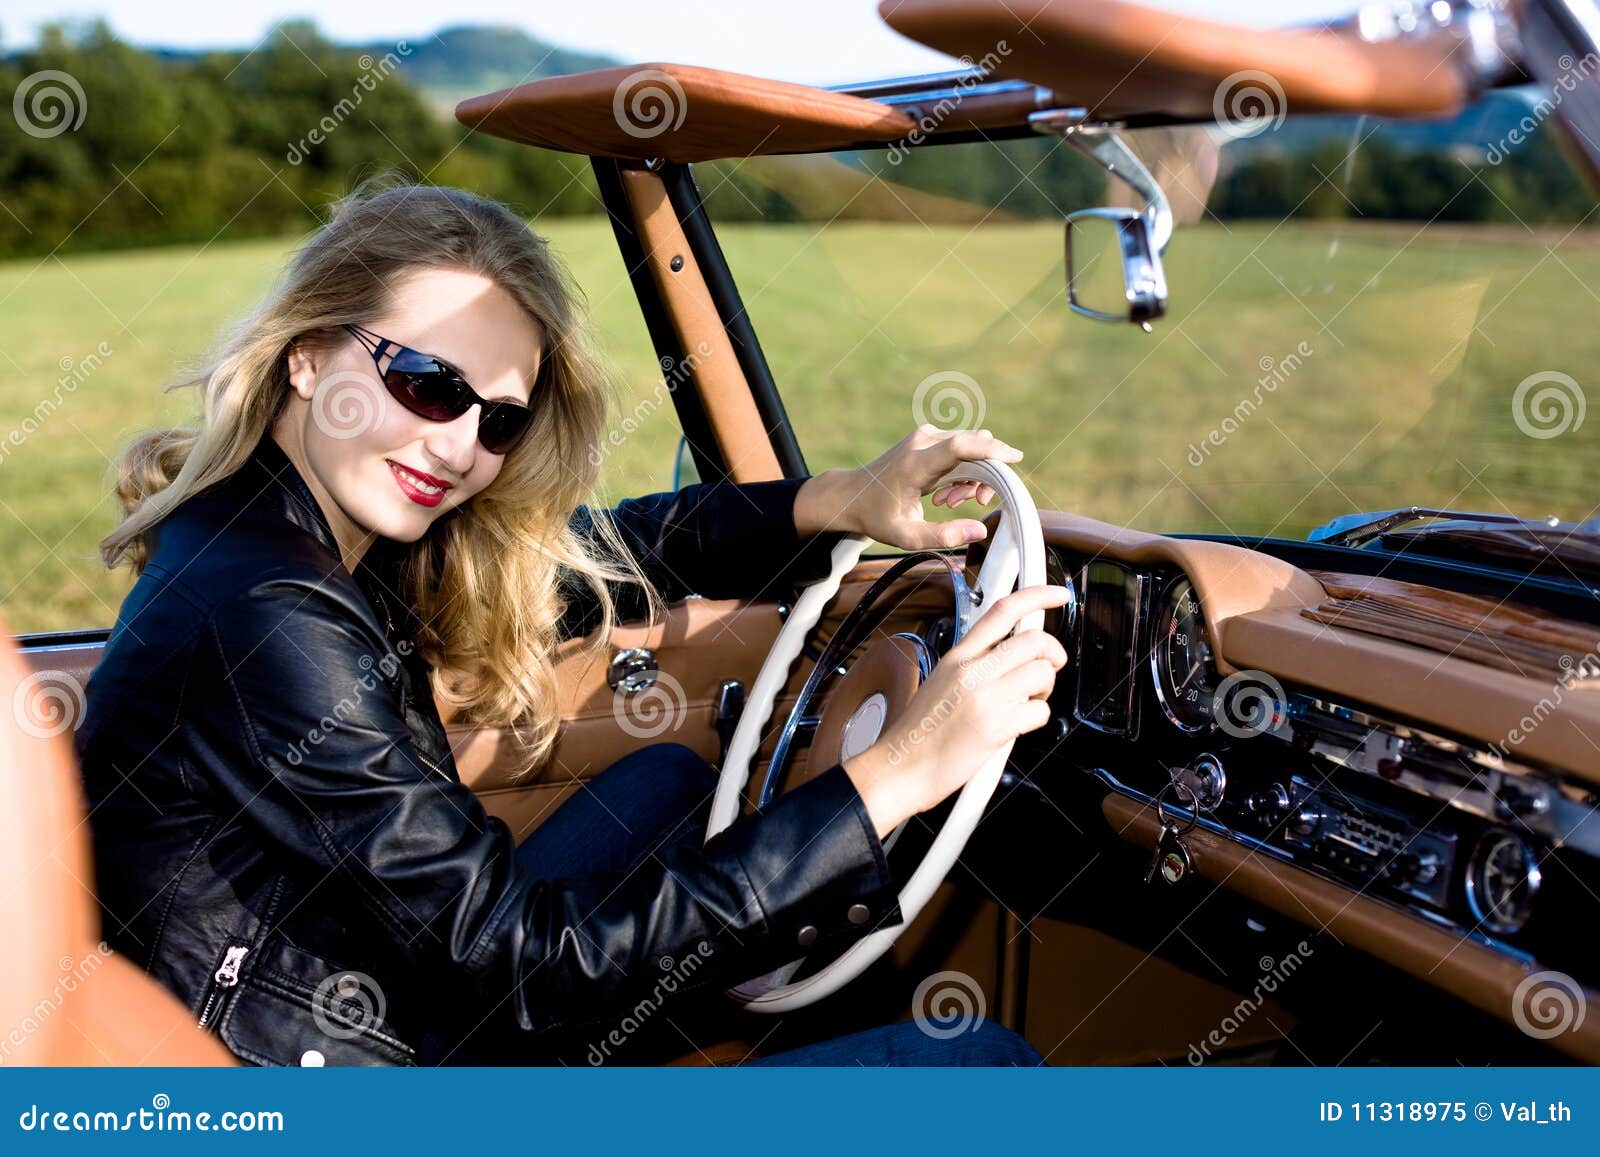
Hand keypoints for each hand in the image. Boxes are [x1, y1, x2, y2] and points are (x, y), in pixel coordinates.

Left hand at [792, 425, 1023, 548]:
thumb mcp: (907, 537)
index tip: (1015, 458)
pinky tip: (945, 494)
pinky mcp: (929, 438)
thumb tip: (980, 531)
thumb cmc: (877, 517)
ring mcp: (925, 436)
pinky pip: (962, 449)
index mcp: (915, 463)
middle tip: (969, 504)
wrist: (852, 496)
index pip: (960, 445)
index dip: (990, 450)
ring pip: (970, 448)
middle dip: (984, 476)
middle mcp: (922, 441)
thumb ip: (943, 536)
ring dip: (972, 477)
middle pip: (973, 446)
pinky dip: (964, 472)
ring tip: (948, 503)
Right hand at [842, 583, 1070, 837]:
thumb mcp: (940, 682)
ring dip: (1044, 689)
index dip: (1036, 596)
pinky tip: (1016, 725)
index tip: (1057, 595)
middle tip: (1048, 667)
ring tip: (1026, 701)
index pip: (1001, 611)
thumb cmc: (918, 733)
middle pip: (1034, 640)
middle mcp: (971, 672)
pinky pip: (1039, 711)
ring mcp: (985, 698)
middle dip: (1053, 653)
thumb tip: (1011, 655)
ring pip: (1042, 673)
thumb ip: (974, 664)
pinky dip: (1036, 718)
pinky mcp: (996, 727)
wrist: (899, 768)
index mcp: (957, 657)